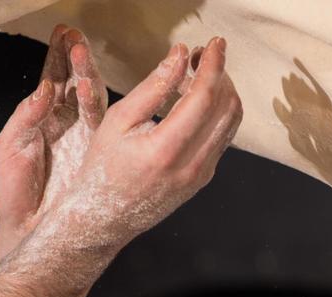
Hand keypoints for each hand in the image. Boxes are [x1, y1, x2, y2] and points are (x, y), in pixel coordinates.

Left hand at [0, 25, 108, 263]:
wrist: (28, 231)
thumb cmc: (14, 194)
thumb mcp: (8, 150)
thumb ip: (24, 118)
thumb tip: (44, 89)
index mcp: (44, 119)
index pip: (53, 79)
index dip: (58, 56)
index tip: (63, 33)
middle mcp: (68, 125)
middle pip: (76, 83)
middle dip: (78, 58)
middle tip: (76, 38)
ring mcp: (86, 140)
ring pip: (92, 99)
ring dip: (88, 76)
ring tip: (82, 57)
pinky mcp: (99, 157)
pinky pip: (104, 129)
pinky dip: (98, 107)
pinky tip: (89, 91)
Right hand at [34, 37, 242, 258]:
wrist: (103, 218)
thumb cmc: (102, 168)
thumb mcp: (118, 121)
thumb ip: (152, 87)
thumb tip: (180, 55)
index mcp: (165, 150)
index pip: (205, 97)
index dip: (213, 65)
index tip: (214, 43)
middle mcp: (190, 166)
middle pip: (226, 108)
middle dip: (220, 75)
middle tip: (202, 56)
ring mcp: (201, 175)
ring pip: (230, 123)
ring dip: (221, 92)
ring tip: (198, 74)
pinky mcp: (203, 179)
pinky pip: (221, 137)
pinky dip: (215, 112)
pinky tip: (194, 100)